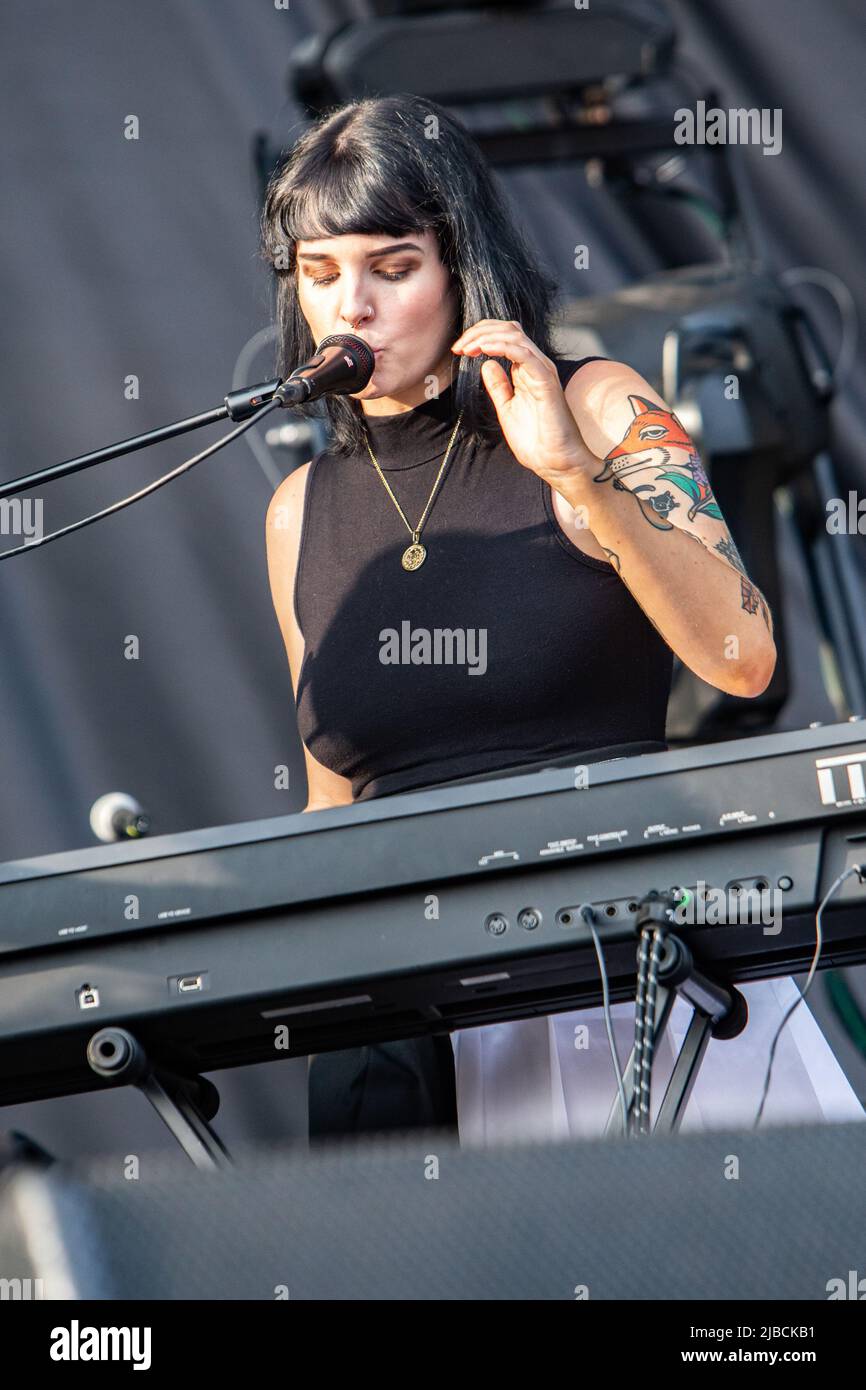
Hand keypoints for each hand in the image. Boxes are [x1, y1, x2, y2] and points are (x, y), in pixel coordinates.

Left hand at [451, 320, 590, 483]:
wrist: (555, 462)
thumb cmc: (536, 440)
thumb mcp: (507, 408)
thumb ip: (499, 386)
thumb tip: (487, 365)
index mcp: (528, 370)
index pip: (505, 336)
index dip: (481, 336)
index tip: (460, 349)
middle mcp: (537, 365)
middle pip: (508, 330)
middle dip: (479, 332)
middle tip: (458, 347)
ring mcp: (542, 371)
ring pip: (515, 336)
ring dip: (486, 337)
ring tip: (467, 348)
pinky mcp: (545, 382)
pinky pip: (524, 354)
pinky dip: (502, 347)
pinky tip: (484, 350)